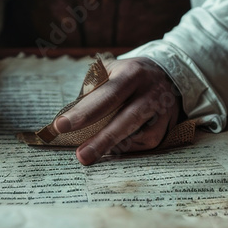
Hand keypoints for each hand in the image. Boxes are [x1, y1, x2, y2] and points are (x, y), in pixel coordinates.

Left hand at [53, 58, 181, 164]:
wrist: (165, 74)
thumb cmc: (125, 76)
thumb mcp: (109, 71)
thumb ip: (92, 89)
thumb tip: (72, 116)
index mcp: (131, 73)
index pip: (106, 95)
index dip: (84, 112)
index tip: (61, 126)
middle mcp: (150, 92)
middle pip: (126, 120)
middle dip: (102, 140)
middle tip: (81, 156)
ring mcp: (162, 110)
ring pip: (137, 136)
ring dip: (112, 148)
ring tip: (90, 156)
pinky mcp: (166, 126)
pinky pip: (144, 143)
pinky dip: (126, 148)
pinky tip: (113, 147)